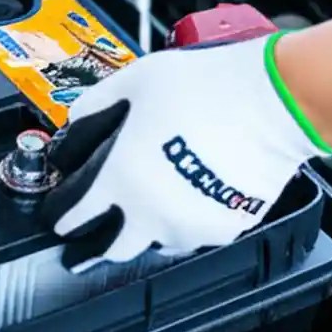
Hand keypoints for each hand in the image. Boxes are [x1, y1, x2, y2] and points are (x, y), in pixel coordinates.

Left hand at [41, 34, 331, 272]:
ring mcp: (188, 226)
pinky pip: (194, 235)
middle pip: (111, 249)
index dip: (61, 216)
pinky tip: (189, 195)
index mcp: (120, 178)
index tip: (60, 216)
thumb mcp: (133, 82)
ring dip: (147, 230)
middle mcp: (150, 212)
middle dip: (100, 240)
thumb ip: (95, 106)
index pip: (74, 214)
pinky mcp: (223, 229)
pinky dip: (185, 222)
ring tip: (153, 202)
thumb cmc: (207, 86)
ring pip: (156, 244)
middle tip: (98, 230)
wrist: (271, 101)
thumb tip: (74, 124)